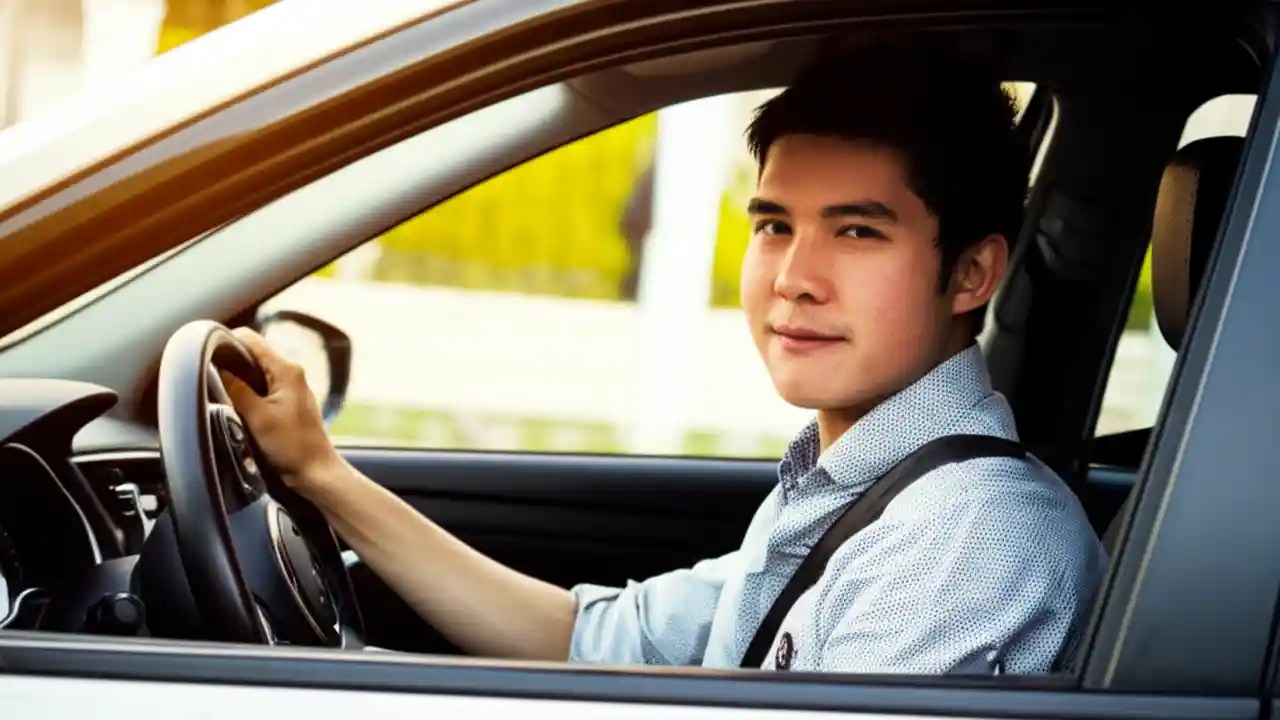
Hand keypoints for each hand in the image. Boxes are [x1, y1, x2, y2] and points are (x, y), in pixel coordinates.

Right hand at [219, 327, 342, 494]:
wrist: (314, 470)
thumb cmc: (292, 446)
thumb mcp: (258, 417)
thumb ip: (237, 389)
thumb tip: (218, 367)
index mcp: (286, 370)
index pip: (250, 339)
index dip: (226, 341)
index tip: (206, 352)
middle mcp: (291, 372)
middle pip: (252, 353)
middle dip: (231, 360)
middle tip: (209, 375)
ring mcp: (291, 385)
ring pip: (256, 369)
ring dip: (239, 376)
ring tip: (220, 388)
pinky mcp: (288, 399)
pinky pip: (263, 384)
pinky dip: (248, 388)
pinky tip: (237, 401)